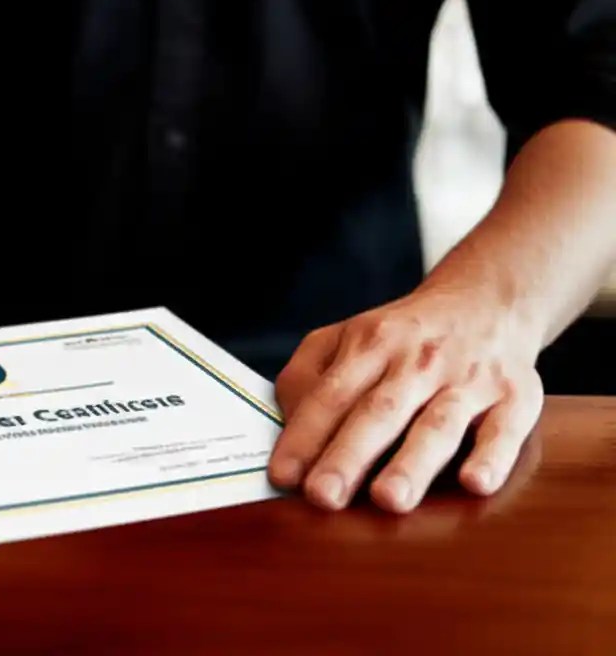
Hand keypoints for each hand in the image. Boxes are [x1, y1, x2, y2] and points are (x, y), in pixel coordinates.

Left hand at [268, 289, 544, 512]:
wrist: (489, 298)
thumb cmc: (404, 336)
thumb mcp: (346, 337)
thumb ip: (308, 376)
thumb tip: (290, 427)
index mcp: (371, 345)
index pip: (330, 394)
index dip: (304, 435)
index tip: (283, 476)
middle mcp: (418, 361)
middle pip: (379, 412)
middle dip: (348, 456)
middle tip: (323, 496)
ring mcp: (469, 379)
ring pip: (437, 424)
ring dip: (413, 463)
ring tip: (389, 500)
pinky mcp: (516, 396)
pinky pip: (505, 429)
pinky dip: (492, 456)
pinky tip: (475, 483)